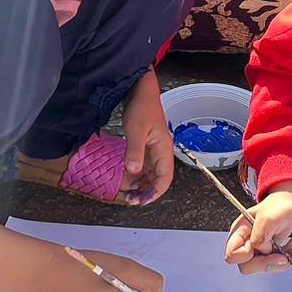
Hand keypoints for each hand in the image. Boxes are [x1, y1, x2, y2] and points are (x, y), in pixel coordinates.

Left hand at [120, 71, 172, 204]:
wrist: (140, 90)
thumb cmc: (141, 107)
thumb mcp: (136, 130)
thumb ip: (134, 151)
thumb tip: (132, 171)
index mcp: (163, 150)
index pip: (164, 179)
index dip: (155, 193)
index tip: (141, 201)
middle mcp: (160, 153)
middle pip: (158, 180)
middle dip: (146, 193)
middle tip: (130, 200)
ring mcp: (153, 150)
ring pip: (151, 175)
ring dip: (141, 186)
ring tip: (127, 193)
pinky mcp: (145, 147)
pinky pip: (144, 167)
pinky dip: (137, 176)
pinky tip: (126, 179)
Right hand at [224, 186, 291, 275]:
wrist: (288, 206)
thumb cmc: (276, 207)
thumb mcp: (268, 218)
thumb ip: (260, 235)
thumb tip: (261, 250)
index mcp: (239, 233)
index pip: (232, 255)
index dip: (246, 255)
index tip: (264, 246)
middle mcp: (245, 244)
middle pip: (247, 267)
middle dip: (267, 263)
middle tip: (283, 256)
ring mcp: (257, 250)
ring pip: (264, 268)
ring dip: (282, 260)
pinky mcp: (268, 254)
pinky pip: (276, 264)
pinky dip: (288, 258)